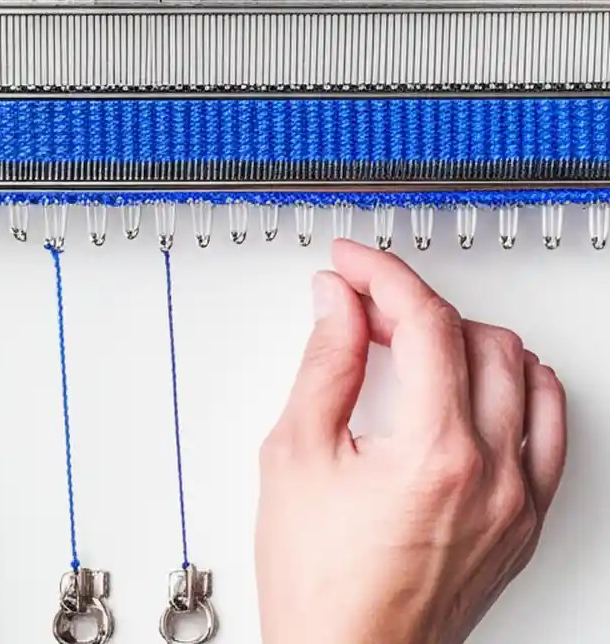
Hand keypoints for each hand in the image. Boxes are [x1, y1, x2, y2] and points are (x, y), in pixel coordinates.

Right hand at [257, 239, 566, 643]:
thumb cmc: (318, 581)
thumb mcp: (295, 456)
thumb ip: (323, 365)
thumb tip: (338, 305)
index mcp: (434, 451)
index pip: (423, 323)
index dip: (382, 276)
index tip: (352, 264)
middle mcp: (493, 471)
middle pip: (476, 338)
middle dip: (414, 306)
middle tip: (363, 310)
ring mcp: (519, 498)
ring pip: (523, 373)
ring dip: (468, 340)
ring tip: (414, 345)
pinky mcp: (526, 519)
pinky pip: (550, 428)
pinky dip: (517, 388)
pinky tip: (480, 384)